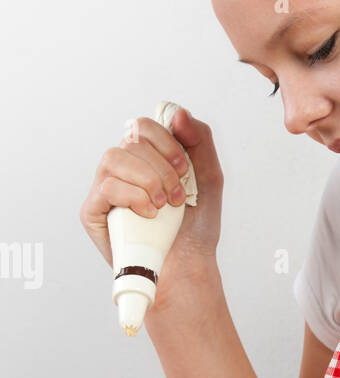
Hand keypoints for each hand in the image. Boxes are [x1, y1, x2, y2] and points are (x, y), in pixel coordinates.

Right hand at [80, 106, 223, 308]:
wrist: (187, 264)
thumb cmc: (196, 224)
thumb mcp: (209, 176)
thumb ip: (199, 139)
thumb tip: (178, 113)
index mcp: (145, 155)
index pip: (144, 125)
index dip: (166, 142)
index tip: (184, 169)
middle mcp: (122, 167)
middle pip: (131, 140)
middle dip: (162, 168)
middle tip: (177, 197)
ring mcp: (104, 187)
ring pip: (114, 157)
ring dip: (148, 180)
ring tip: (163, 206)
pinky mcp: (92, 210)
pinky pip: (106, 187)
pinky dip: (133, 197)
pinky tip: (149, 214)